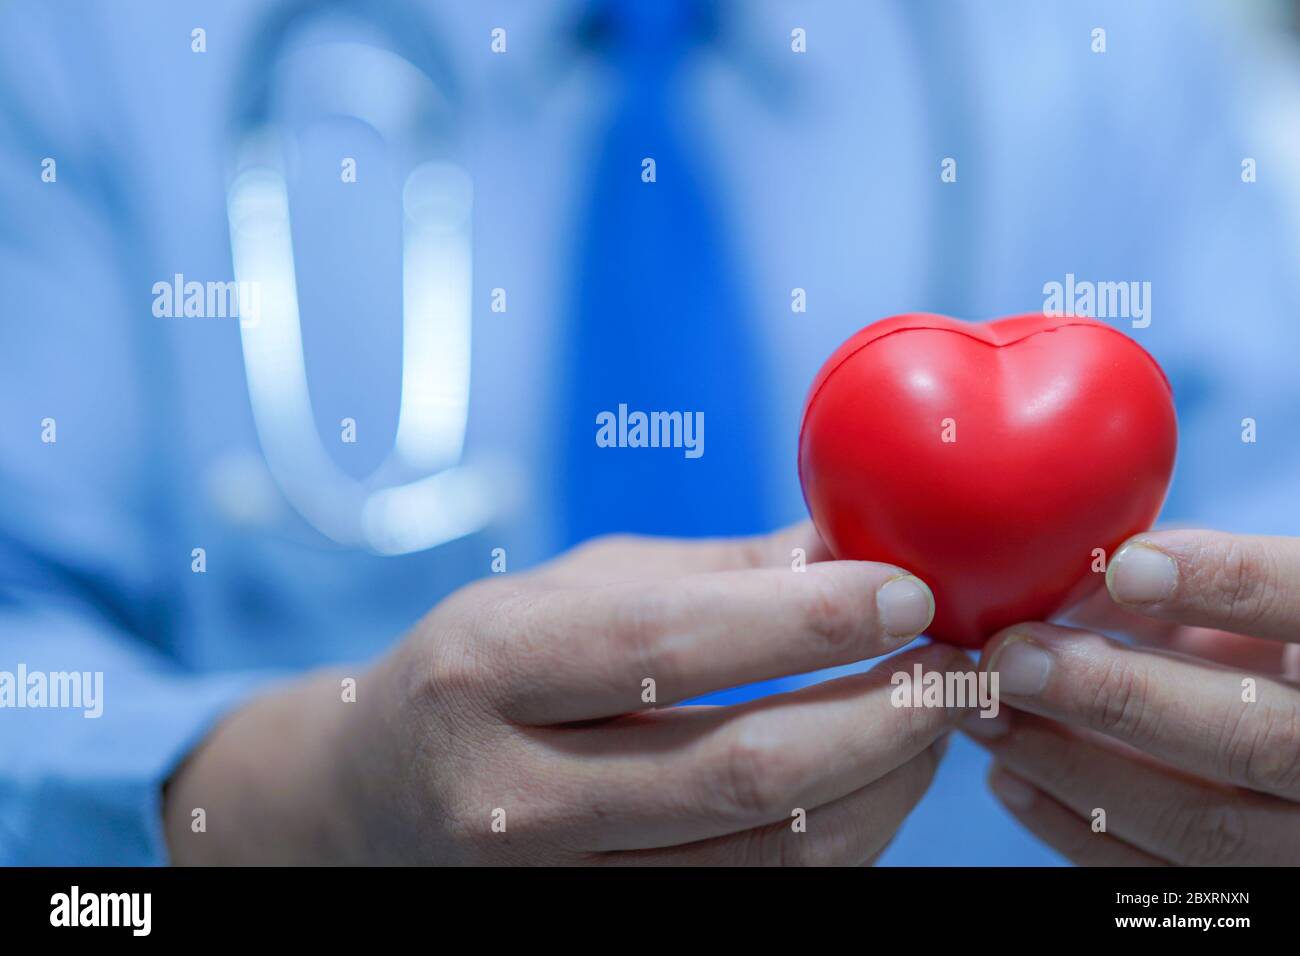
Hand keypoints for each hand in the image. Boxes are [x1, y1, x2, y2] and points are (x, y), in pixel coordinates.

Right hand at [165, 523, 970, 864]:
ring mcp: (551, 886)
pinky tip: (875, 778)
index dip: (807, 622)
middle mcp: (507, 794)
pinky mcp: (601, 928)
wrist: (378, 795)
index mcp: (487, 667)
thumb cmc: (488, 665)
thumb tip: (856, 547)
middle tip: (962, 667)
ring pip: (767, 858)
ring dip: (883, 786)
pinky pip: (759, 898)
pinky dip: (842, 838)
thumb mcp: (568, 590)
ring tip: (934, 717)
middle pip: (738, 774)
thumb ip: (710, 575)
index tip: (909, 590)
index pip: (668, 646)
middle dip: (881, 717)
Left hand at [963, 529, 1299, 864]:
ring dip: (1072, 766)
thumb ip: (1212, 578)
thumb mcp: (1277, 594)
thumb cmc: (1285, 643)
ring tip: (986, 713)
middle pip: (1256, 741)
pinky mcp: (1257, 887)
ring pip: (1202, 827)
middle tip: (1012, 657)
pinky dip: (1076, 829)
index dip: (1231, 584)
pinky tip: (1008, 775)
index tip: (1127, 565)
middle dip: (1119, 696)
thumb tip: (1098, 569)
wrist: (1299, 742)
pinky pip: (1166, 878)